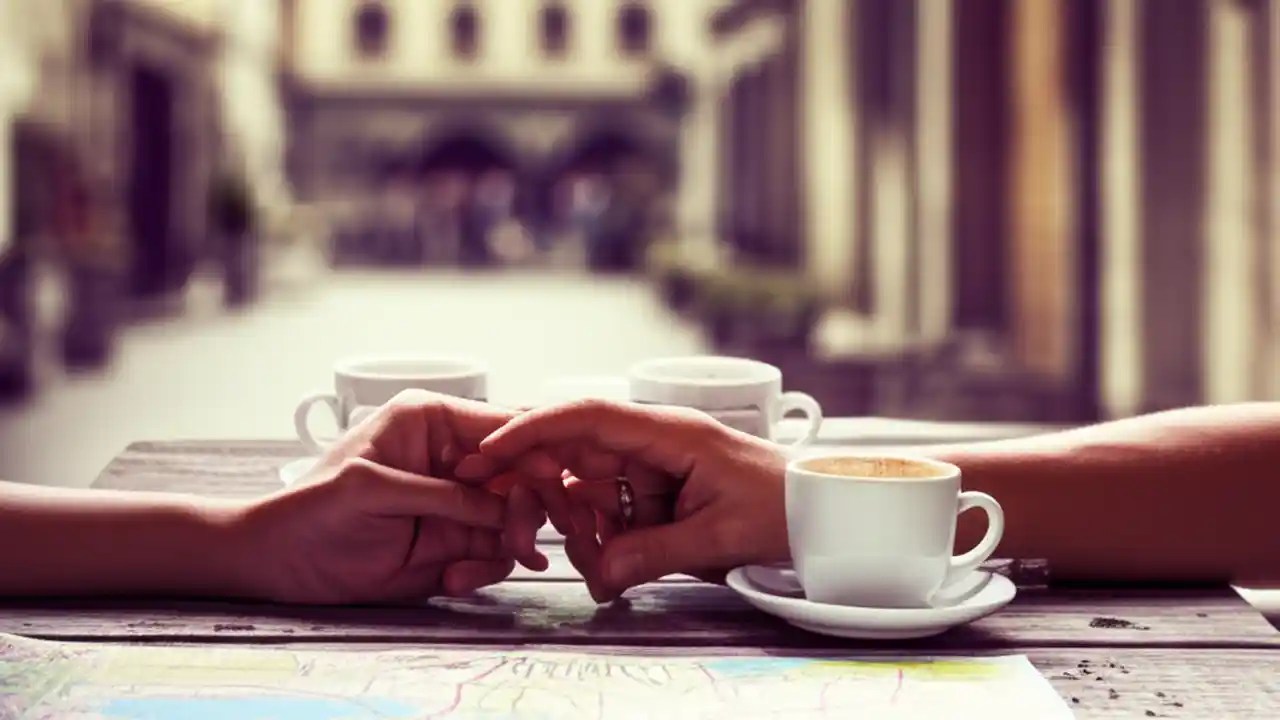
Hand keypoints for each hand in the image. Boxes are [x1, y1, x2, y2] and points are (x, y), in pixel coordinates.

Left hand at [237, 391, 567, 603]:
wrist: (280, 560)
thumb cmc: (314, 507)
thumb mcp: (377, 490)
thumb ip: (445, 494)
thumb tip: (508, 501)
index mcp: (433, 422)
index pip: (503, 427)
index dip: (533, 453)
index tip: (552, 483)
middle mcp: (454, 459)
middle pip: (522, 474)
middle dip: (525, 510)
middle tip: (517, 543)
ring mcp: (457, 502)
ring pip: (517, 517)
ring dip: (506, 546)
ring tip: (465, 570)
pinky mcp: (454, 541)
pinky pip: (494, 552)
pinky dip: (483, 570)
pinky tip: (451, 580)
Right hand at [479, 400, 789, 601]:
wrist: (818, 510)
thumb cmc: (781, 506)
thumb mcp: (719, 536)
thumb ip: (655, 552)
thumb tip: (600, 572)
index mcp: (669, 433)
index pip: (589, 417)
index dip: (535, 429)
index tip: (493, 450)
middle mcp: (654, 443)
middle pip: (577, 457)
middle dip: (551, 496)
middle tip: (530, 531)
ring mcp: (653, 468)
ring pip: (589, 492)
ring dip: (584, 532)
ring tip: (606, 572)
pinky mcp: (656, 493)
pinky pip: (613, 514)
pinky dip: (607, 543)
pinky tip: (617, 572)